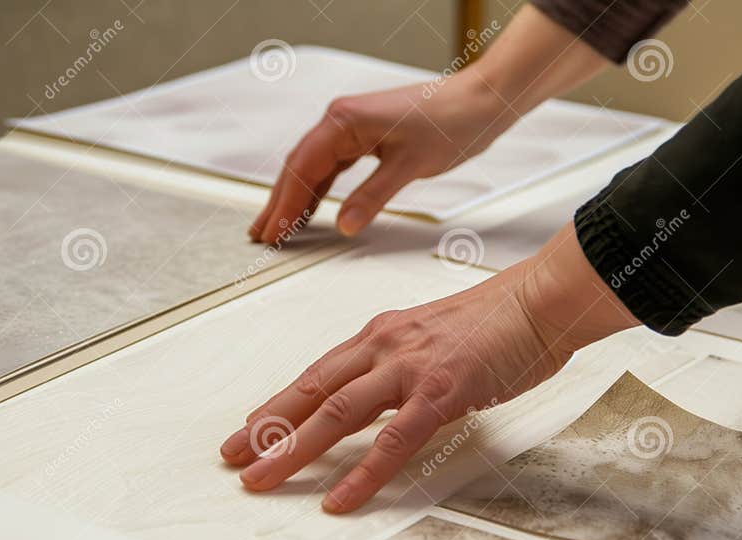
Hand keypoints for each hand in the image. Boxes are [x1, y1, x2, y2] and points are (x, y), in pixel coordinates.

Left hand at [220, 223, 637, 511]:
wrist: (540, 298)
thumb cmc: (497, 320)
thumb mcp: (434, 337)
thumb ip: (403, 363)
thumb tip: (384, 395)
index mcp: (381, 334)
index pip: (317, 373)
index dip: (279, 403)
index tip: (251, 427)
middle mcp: (384, 346)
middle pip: (311, 391)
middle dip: (267, 427)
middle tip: (232, 456)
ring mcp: (410, 367)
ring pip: (337, 413)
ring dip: (293, 450)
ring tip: (261, 481)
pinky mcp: (442, 390)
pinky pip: (393, 439)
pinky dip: (363, 473)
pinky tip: (338, 499)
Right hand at [248, 73, 508, 243]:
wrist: (479, 102)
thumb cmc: (450, 122)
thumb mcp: (409, 165)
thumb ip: (373, 197)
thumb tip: (345, 226)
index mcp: (344, 120)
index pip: (303, 168)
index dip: (286, 204)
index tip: (274, 232)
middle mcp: (341, 119)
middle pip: (299, 167)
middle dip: (280, 203)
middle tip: (262, 236)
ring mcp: (351, 127)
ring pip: (312, 168)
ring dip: (295, 198)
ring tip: (278, 228)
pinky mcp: (365, 136)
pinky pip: (333, 167)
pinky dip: (319, 190)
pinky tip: (311, 210)